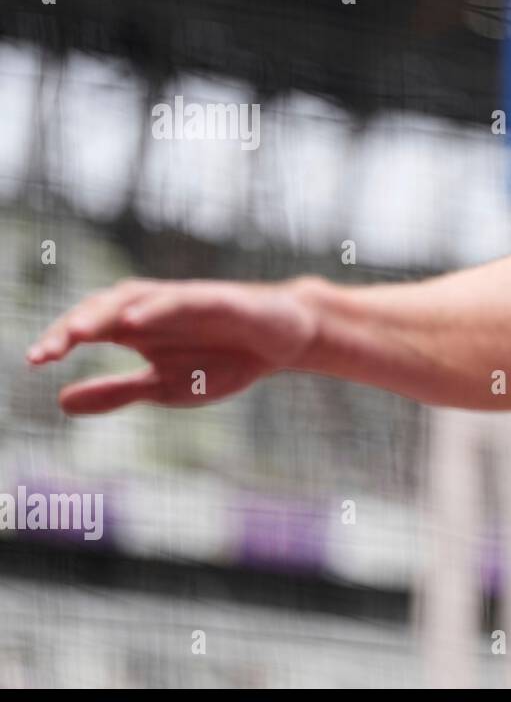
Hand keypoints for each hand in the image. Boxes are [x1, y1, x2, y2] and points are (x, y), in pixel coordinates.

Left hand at [26, 277, 317, 414]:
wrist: (284, 340)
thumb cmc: (224, 358)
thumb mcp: (165, 387)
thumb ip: (117, 392)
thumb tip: (61, 403)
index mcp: (137, 328)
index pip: (88, 327)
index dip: (59, 340)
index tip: (35, 362)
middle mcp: (153, 309)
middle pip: (102, 308)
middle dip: (73, 326)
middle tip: (46, 352)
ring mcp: (183, 301)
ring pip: (134, 298)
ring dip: (103, 313)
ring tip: (76, 334)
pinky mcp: (215, 300)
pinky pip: (180, 299)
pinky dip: (155, 308)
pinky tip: (132, 322)